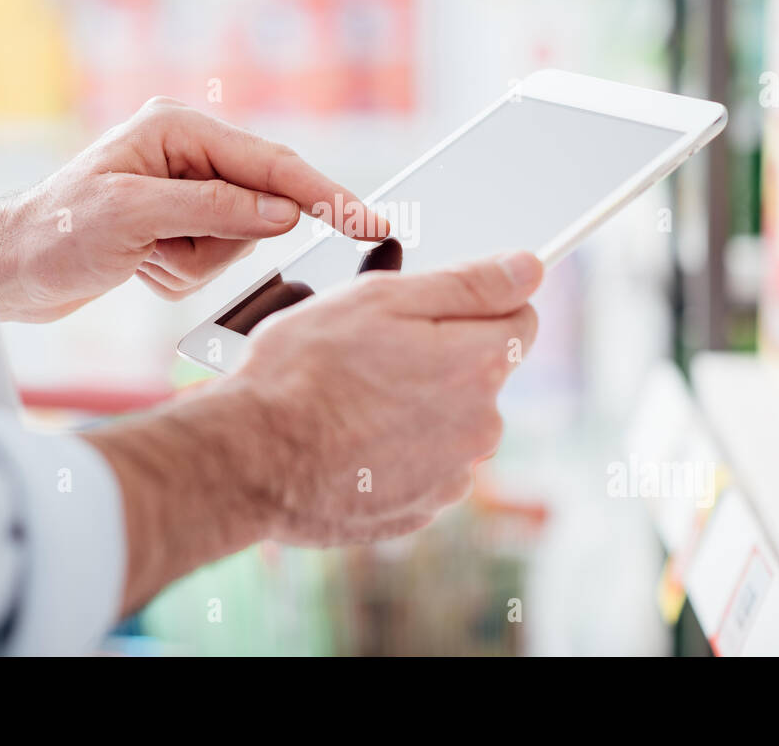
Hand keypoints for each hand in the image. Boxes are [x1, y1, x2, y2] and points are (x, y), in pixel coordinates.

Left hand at [0, 97, 387, 321]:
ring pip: (238, 241)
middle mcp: (188, 153)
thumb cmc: (56, 231)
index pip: (273, 164)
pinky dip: (180, 274)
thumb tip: (283, 213)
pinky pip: (212, 260)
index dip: (328, 196)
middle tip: (160, 251)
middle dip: (217, 242)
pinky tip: (139, 265)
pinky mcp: (179, 225)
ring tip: (142, 258)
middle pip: (259, 207)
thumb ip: (215, 210)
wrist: (10, 270)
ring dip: (192, 263)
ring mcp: (185, 190)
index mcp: (180, 129)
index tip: (374, 222)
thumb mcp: (134, 216)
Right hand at [84, 250, 543, 612]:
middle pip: (482, 372)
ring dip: (416, 407)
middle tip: (371, 353)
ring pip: (450, 421)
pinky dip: (396, 452)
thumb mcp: (381, 299)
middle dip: (441, 357)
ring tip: (351, 401)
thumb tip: (529, 268)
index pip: (520, 317)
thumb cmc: (304, 370)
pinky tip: (350, 442)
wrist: (250, 459)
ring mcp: (451, 475)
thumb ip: (466, 283)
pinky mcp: (419, 509)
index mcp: (478, 364)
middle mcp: (480, 425)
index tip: (433, 309)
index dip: (477, 303)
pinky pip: (423, 466)